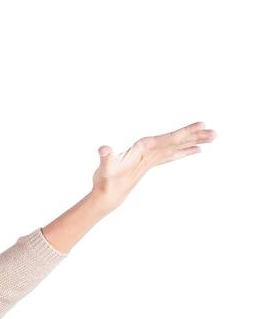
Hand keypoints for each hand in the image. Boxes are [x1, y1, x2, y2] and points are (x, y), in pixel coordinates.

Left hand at [91, 122, 215, 211]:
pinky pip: (172, 155)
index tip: (201, 126)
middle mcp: (149, 147)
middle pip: (176, 139)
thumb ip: (105, 157)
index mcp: (143, 146)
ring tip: (213, 138)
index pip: (168, 138)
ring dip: (195, 142)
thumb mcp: (105, 168)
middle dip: (196, 136)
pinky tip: (197, 150)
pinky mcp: (151, 162)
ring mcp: (151, 155)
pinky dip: (184, 151)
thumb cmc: (104, 182)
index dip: (185, 132)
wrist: (103, 193)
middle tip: (215, 133)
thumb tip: (102, 149)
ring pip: (177, 146)